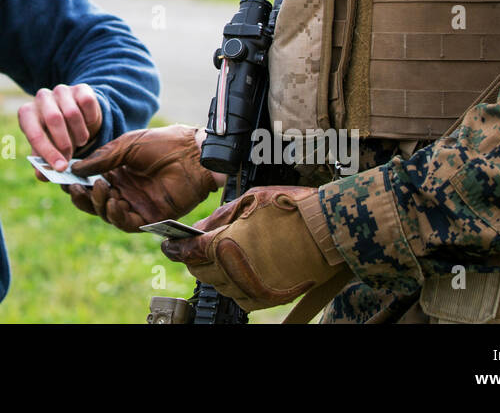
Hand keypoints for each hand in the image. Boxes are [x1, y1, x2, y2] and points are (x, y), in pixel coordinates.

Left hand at [18, 83, 102, 171]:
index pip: (35, 133)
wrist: (76, 115)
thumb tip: (42, 176)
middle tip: (72, 159)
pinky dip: (90, 119)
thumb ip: (43, 162)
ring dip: (80, 134)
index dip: (48, 152)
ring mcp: (61, 90)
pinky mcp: (80, 87)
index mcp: (27, 114)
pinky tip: (88, 126)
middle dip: (65, 144)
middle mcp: (41, 98)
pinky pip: (87, 103)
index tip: (61, 168)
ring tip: (80, 141)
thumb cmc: (56, 136)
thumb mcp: (47, 149)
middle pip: (54, 119)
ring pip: (72, 112)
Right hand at [64, 125, 218, 231]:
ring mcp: (136, 204)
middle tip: (73, 187)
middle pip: (93, 201)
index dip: (73, 181)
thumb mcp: (126, 146)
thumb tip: (74, 168)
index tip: (57, 177)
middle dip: (81, 196)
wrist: (192, 154)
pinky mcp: (150, 217)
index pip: (88, 182)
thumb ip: (102, 159)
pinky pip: (126, 222)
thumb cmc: (162, 144)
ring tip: (100, 189)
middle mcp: (123, 189)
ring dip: (98, 204)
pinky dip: (116, 215)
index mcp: (116, 172)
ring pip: (106, 213)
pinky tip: (113, 202)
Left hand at [160, 186, 340, 311]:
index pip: (188, 252)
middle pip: (200, 271)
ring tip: (224, 254)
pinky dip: (234, 284)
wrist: (330, 233)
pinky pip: (239, 297)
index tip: (168, 244)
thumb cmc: (291, 210)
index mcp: (224, 246)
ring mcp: (251, 289)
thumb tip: (198, 229)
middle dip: (195, 258)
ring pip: (218, 285)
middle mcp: (234, 272)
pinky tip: (242, 268)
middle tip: (200, 245)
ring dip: (215, 271)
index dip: (175, 248)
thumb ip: (219, 217)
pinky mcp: (267, 299)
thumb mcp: (250, 201)